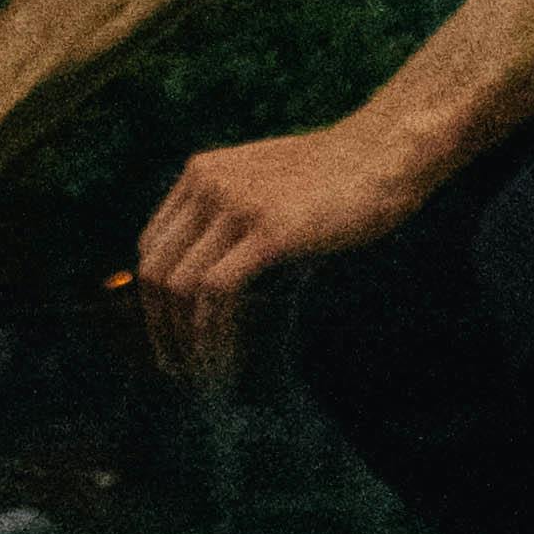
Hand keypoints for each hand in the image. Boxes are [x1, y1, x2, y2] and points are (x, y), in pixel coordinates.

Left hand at [135, 115, 431, 380]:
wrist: (382, 156)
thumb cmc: (333, 183)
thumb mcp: (266, 191)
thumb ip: (234, 226)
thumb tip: (215, 297)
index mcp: (201, 172)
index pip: (151, 246)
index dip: (153, 301)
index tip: (170, 339)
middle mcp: (207, 183)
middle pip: (157, 270)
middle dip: (162, 329)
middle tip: (180, 370)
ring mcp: (236, 204)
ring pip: (181, 287)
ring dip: (186, 341)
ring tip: (204, 377)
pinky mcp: (269, 231)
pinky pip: (218, 293)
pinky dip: (214, 337)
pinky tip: (225, 364)